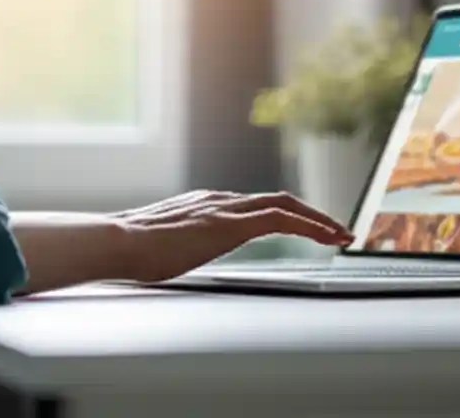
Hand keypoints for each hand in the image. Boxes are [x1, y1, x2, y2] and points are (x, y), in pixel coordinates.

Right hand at [110, 190, 354, 283]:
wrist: (117, 242)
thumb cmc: (131, 252)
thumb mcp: (164, 248)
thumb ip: (178, 246)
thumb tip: (171, 258)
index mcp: (205, 206)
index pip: (255, 206)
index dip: (286, 216)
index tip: (305, 231)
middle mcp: (220, 200)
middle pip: (277, 200)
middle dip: (312, 215)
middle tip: (337, 231)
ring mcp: (225, 208)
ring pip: (284, 205)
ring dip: (317, 220)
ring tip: (341, 235)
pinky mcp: (230, 223)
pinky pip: (280, 218)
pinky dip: (308, 225)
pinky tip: (326, 236)